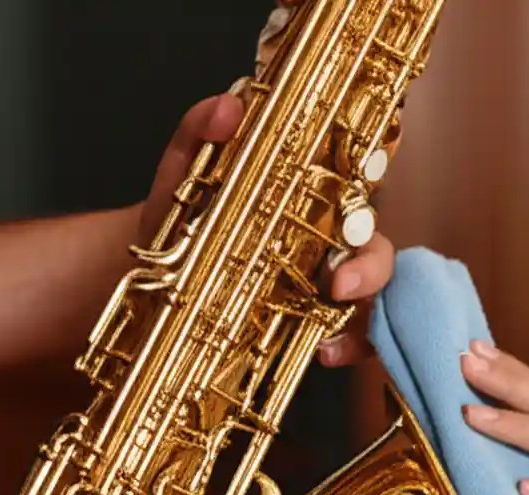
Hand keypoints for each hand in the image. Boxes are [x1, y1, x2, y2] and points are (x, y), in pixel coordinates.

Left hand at [140, 93, 395, 367]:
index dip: (374, 179)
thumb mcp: (184, 171)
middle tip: (340, 284)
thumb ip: (199, 132)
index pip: (359, 177)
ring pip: (373, 296)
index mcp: (309, 191)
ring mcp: (323, 283)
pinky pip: (353, 334)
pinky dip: (349, 345)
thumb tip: (228, 107)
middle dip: (371, 266)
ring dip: (366, 314)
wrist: (153, 276)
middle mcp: (327, 236)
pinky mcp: (313, 320)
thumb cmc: (182, 216)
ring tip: (332, 333)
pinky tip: (325, 353)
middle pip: (376, 245)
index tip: (355, 198)